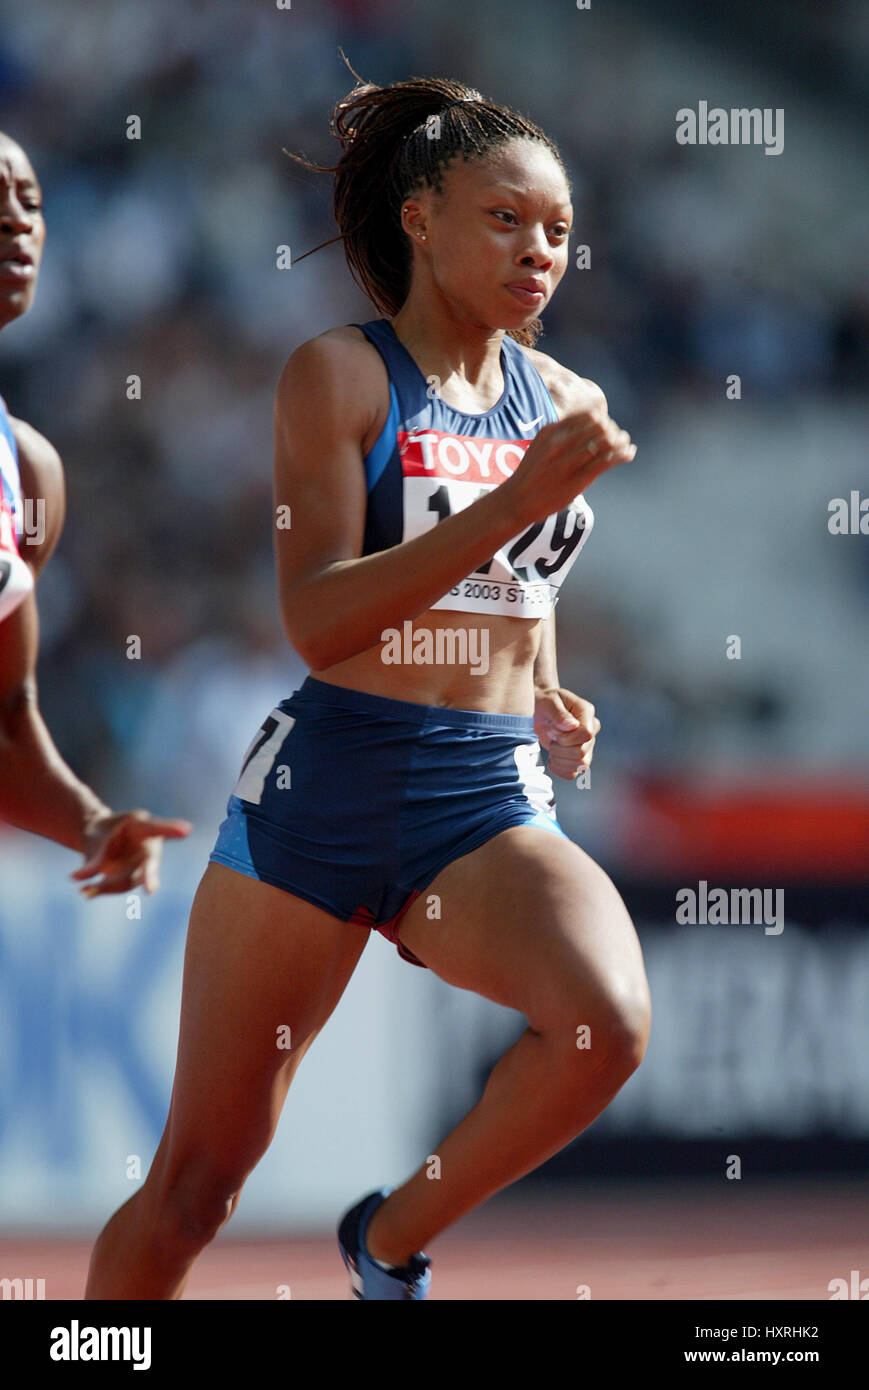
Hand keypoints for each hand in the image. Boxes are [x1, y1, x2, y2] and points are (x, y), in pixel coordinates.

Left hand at [70, 809, 192, 896]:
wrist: (100, 839)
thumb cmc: (100, 831)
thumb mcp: (93, 838)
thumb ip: (91, 857)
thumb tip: (79, 878)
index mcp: (140, 825)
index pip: (157, 827)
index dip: (172, 830)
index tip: (185, 830)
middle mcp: (148, 844)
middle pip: (149, 862)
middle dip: (149, 876)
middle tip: (151, 890)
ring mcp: (144, 862)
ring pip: (131, 880)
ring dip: (108, 887)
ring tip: (86, 890)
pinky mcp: (136, 876)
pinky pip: (122, 887)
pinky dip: (104, 890)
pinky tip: (87, 892)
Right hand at [504, 393, 635, 527]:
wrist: (516, 501)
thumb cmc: (531, 475)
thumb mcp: (541, 446)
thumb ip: (560, 435)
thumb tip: (588, 424)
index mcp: (551, 431)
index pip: (586, 415)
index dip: (602, 419)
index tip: (607, 426)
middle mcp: (561, 442)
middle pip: (599, 425)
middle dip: (613, 429)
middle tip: (620, 436)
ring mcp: (569, 460)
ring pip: (606, 441)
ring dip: (621, 440)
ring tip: (626, 444)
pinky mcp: (579, 478)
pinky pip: (608, 460)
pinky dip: (623, 454)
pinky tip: (629, 453)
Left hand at [534, 686, 600, 781]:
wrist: (538, 709)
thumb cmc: (543, 701)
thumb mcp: (548, 701)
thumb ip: (559, 713)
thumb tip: (572, 725)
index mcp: (586, 712)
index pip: (586, 734)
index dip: (566, 738)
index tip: (551, 730)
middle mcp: (591, 729)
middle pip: (582, 752)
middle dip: (560, 749)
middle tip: (549, 736)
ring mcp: (586, 745)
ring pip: (580, 765)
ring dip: (559, 759)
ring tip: (551, 746)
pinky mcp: (577, 757)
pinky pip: (572, 774)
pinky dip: (559, 769)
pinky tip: (551, 759)